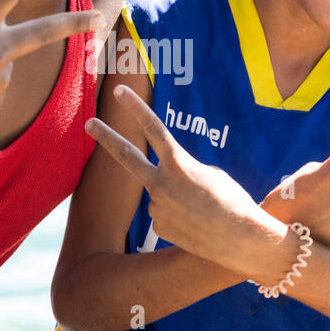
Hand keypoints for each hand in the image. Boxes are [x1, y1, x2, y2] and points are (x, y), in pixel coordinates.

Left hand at [84, 84, 284, 279]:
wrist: (240, 240)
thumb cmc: (233, 202)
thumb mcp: (212, 174)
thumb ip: (184, 170)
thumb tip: (168, 182)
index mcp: (178, 163)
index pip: (152, 128)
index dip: (136, 107)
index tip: (119, 91)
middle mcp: (160, 184)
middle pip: (127, 155)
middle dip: (106, 137)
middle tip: (89, 123)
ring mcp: (156, 207)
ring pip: (161, 194)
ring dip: (178, 198)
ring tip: (203, 211)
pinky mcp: (158, 228)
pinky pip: (167, 216)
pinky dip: (181, 218)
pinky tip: (197, 225)